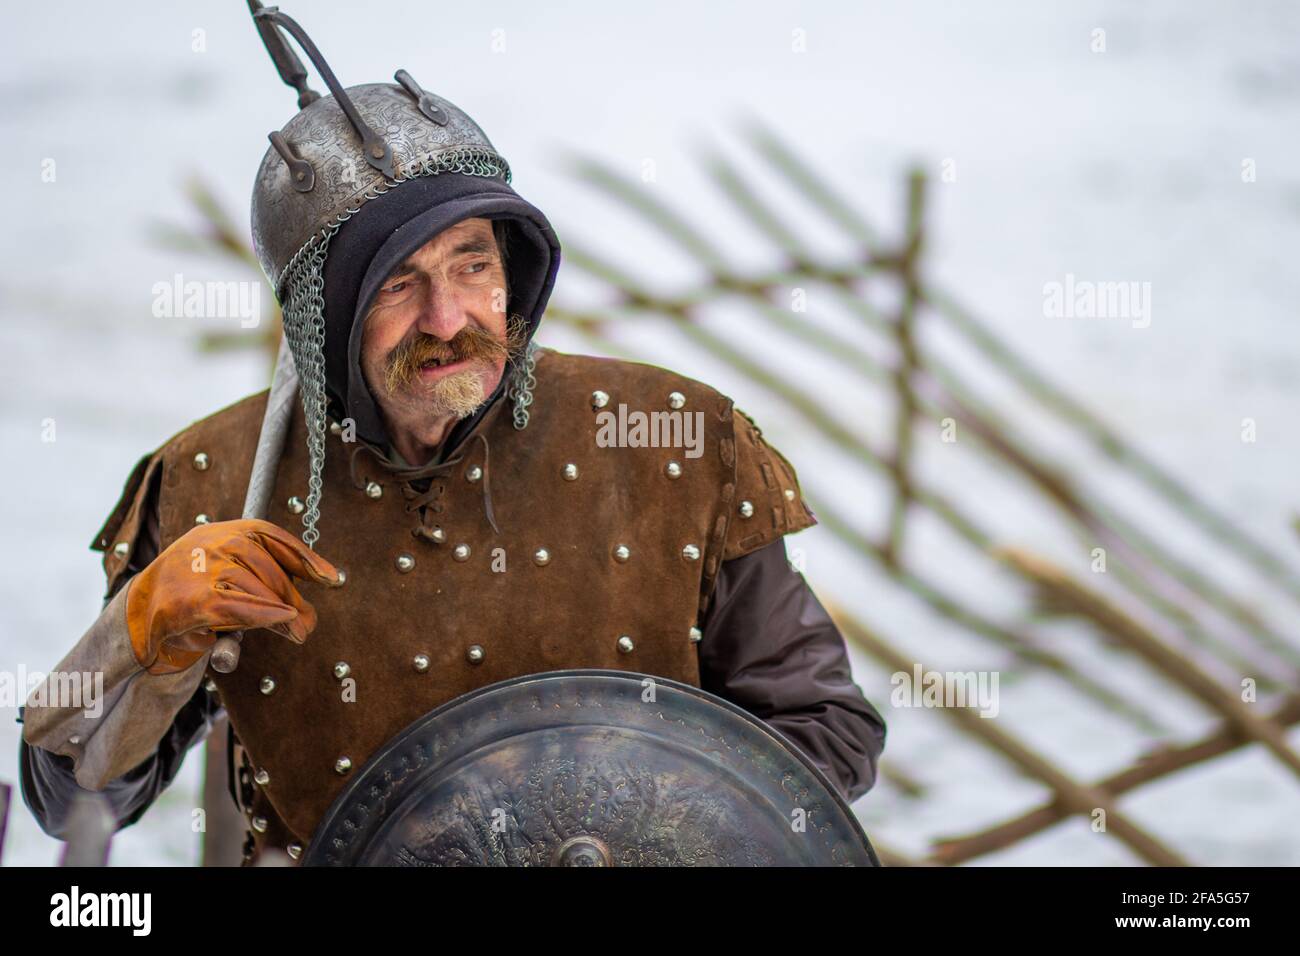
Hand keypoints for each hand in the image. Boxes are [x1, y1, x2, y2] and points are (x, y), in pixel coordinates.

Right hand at [125, 518, 342, 674]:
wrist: (134, 621)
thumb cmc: (189, 601)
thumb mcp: (225, 583)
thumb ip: (261, 585)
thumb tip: (307, 613)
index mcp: (218, 532)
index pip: (269, 535)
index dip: (304, 556)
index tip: (332, 577)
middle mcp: (208, 542)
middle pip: (267, 565)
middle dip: (293, 595)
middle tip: (309, 622)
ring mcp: (197, 568)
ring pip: (256, 587)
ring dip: (283, 613)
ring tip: (297, 632)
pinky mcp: (190, 599)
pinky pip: (237, 606)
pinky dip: (264, 615)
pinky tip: (284, 620)